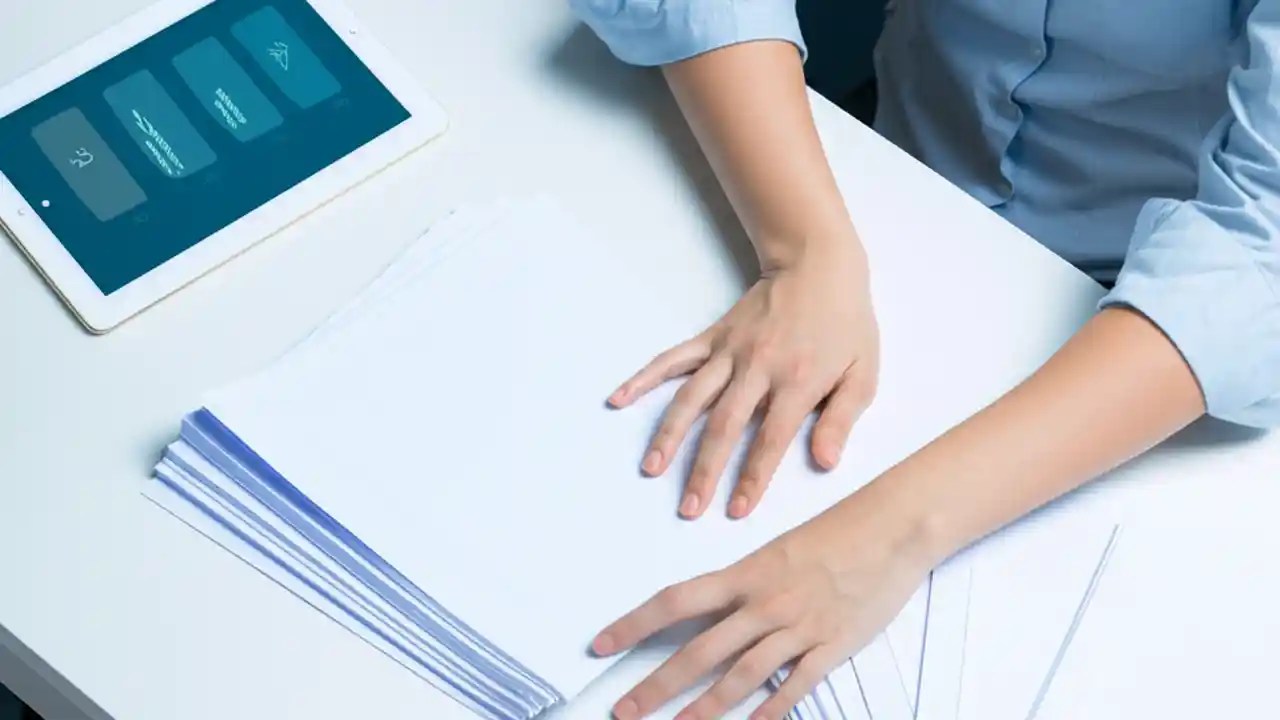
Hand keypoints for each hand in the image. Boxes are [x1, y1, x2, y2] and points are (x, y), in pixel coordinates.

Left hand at [592, 488, 931, 719]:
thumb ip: (746, 585)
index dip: (633, 625)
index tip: (601, 644)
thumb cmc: (838, 530)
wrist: (892, 528)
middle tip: (623, 710)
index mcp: (745, 573)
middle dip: (656, 684)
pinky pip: (794, 685)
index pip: (675, 601)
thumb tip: (713, 609)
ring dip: (704, 707)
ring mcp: (797, 627)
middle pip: (698, 651)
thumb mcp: (779, 550)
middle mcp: (764, 603)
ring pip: (740, 674)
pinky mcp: (831, 645)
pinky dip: (770, 710)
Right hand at [608, 241, 878, 518]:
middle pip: (724, 427)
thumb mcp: (863, 372)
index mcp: (796, 381)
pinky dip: (644, 378)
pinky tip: (619, 398)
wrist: (818, 265)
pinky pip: (673, 360)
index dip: (752, 478)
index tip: (736, 510)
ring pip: (692, 398)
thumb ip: (842, 419)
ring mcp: (729, 352)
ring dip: (670, 435)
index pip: (770, 440)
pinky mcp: (713, 338)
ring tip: (650, 467)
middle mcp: (757, 369)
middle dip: (703, 470)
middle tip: (688, 507)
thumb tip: (825, 462)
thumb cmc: (845, 323)